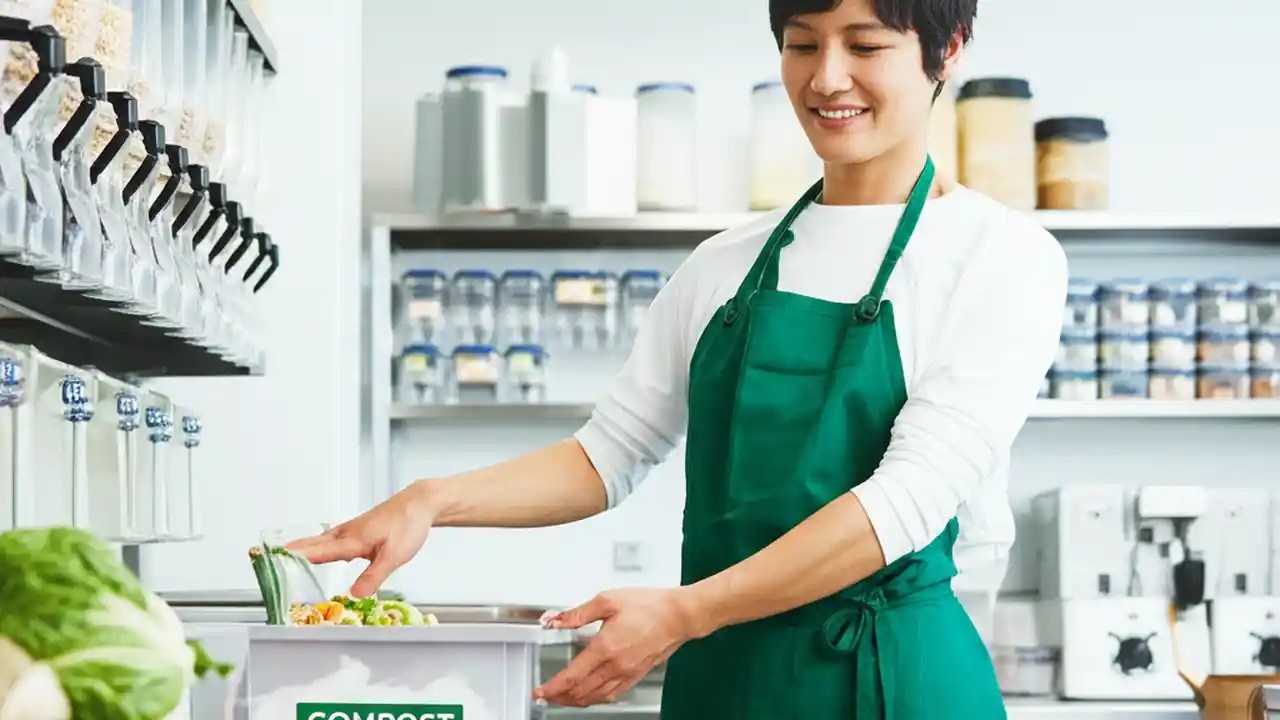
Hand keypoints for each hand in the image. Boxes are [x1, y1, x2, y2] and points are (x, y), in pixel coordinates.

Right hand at [286, 480, 438, 596]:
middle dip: (294, 549)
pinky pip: (334, 537)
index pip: (321, 551)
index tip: (278, 559)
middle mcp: (349, 533)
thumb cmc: (408, 526)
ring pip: (324, 538)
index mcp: (354, 540)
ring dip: (306, 545)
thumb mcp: (394, 557)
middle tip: (270, 554)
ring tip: (288, 551)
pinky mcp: (360, 528)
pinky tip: (324, 548)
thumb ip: (374, 576)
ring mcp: (354, 528)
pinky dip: (322, 542)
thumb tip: (354, 595)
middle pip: (316, 542)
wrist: (421, 502)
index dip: (300, 556)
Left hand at [534, 588, 699, 706]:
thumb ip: (577, 613)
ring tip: (563, 697)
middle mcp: (615, 666)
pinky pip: (611, 694)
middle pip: (580, 692)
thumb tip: (555, 620)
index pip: (571, 676)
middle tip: (546, 695)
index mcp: (605, 648)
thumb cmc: (649, 606)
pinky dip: (595, 698)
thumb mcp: (607, 601)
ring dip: (575, 700)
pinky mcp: (636, 674)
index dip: (552, 687)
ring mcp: (627, 673)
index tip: (540, 691)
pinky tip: (591, 694)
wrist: (679, 615)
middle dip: (559, 697)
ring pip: (595, 697)